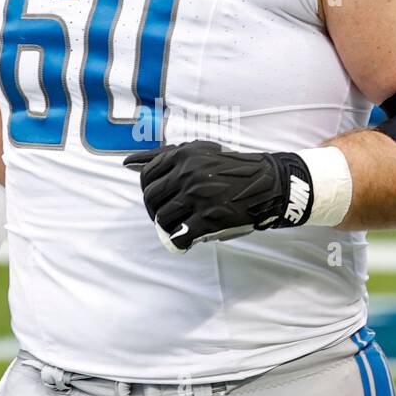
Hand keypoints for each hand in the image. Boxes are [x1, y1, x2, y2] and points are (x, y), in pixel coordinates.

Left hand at [124, 140, 312, 252]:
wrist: (268, 183)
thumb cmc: (230, 168)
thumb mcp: (198, 152)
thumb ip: (163, 156)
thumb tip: (127, 163)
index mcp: (183, 155)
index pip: (147, 176)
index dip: (149, 190)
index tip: (160, 198)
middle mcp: (187, 174)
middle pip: (151, 198)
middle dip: (155, 210)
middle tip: (168, 215)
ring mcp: (198, 196)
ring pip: (162, 218)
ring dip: (167, 226)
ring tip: (179, 226)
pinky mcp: (209, 218)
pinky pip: (179, 237)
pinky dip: (177, 244)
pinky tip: (185, 242)